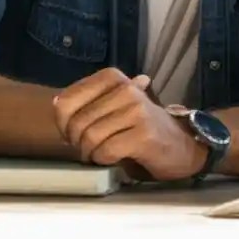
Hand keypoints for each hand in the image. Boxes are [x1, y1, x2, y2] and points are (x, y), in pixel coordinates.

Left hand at [53, 68, 205, 180]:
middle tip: (88, 149)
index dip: (63, 123)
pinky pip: (106, 151)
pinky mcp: (144, 135)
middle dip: (77, 142)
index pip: (66, 101)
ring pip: (90, 138)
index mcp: (114, 78)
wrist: (183, 145)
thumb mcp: (113, 107)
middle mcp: (127, 89)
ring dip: (90, 153)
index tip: (74, 134)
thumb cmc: (141, 128)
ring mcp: (137, 111)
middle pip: (77, 122)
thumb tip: (56, 103)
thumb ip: (86, 103)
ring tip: (100, 154)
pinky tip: (114, 159)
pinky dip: (104, 160)